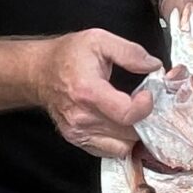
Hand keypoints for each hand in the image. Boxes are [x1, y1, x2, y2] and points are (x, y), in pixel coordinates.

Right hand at [37, 29, 160, 158]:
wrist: (39, 72)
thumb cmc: (67, 56)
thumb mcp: (99, 40)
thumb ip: (130, 52)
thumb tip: (153, 65)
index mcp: (88, 91)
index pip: (127, 114)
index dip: (145, 107)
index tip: (147, 94)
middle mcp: (81, 117)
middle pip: (129, 133)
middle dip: (144, 118)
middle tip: (142, 102)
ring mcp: (78, 132)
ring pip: (123, 146)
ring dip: (134, 131)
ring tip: (131, 112)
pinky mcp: (77, 139)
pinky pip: (111, 151)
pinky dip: (121, 140)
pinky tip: (119, 122)